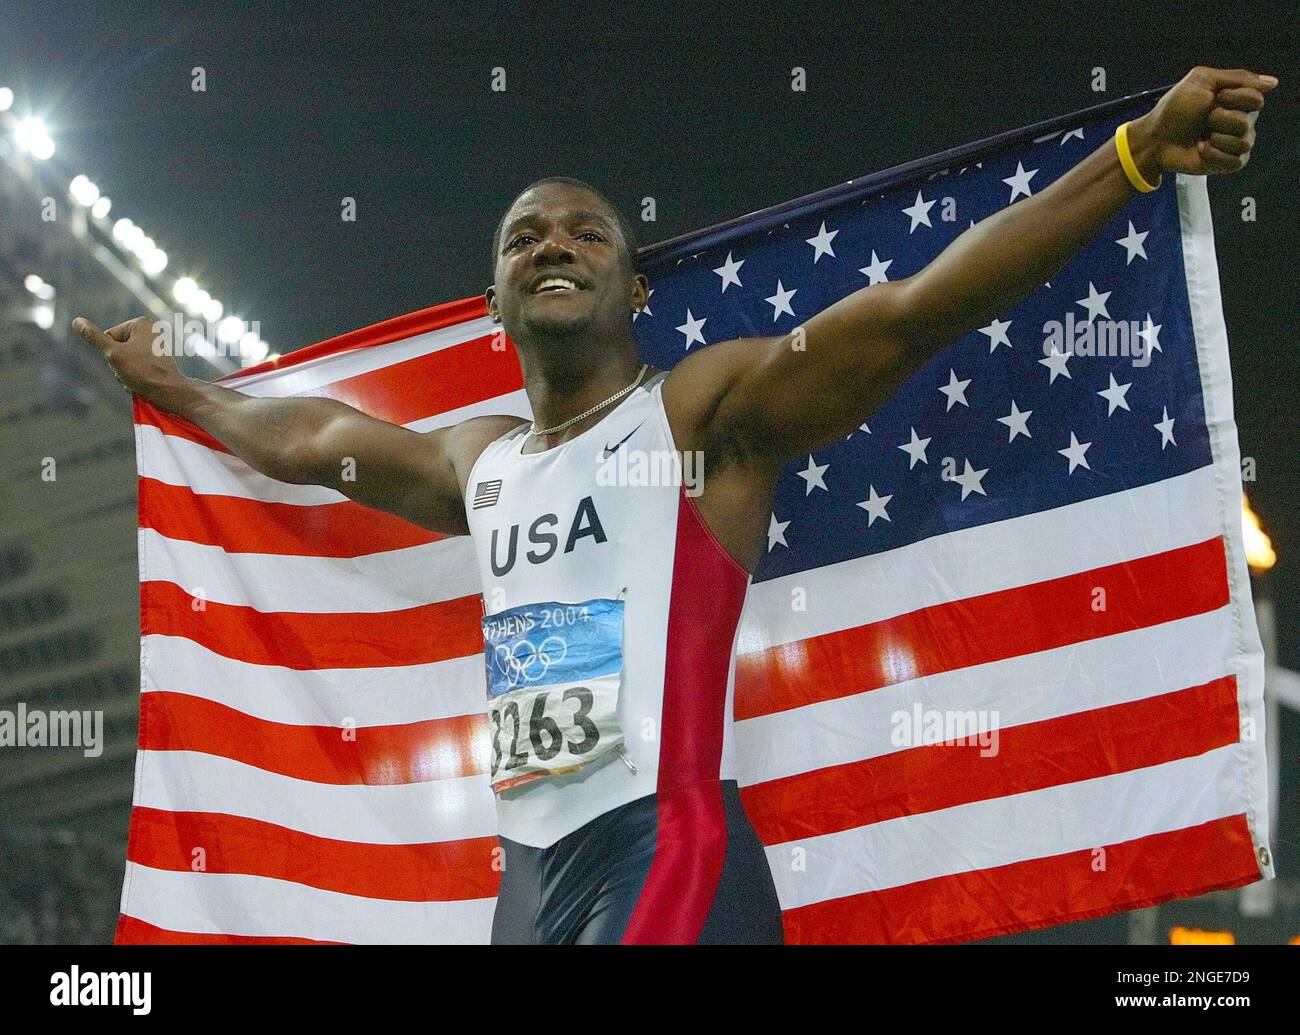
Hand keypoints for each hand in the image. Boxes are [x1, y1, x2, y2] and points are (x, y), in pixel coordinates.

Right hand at [72, 314, 187, 403]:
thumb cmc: (142, 371)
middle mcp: (150, 332)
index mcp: (141, 323)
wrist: (168, 392)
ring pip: (125, 361)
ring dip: (124, 373)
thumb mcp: (113, 353)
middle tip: (130, 372)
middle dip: (118, 364)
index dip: (110, 353)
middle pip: (117, 349)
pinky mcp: (157, 362)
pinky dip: (135, 377)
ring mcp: (154, 347)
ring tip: (136, 379)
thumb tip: (77, 321)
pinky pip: (137, 368)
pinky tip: (141, 384)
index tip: (125, 361)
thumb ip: (94, 338)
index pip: (109, 337)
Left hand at [1130, 66, 1277, 179]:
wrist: (1155, 138)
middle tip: (1204, 120)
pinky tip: (1201, 150)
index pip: (1256, 99)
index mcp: (1238, 101)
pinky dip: (1214, 155)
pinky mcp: (1227, 163)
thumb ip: (1238, 78)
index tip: (1216, 97)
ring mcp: (1235, 143)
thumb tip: (1273, 83)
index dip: (1236, 98)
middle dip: (1220, 119)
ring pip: (1243, 142)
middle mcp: (1241, 121)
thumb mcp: (1202, 80)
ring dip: (1217, 138)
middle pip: (1247, 121)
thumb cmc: (1175, 109)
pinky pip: (1235, 161)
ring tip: (1201, 137)